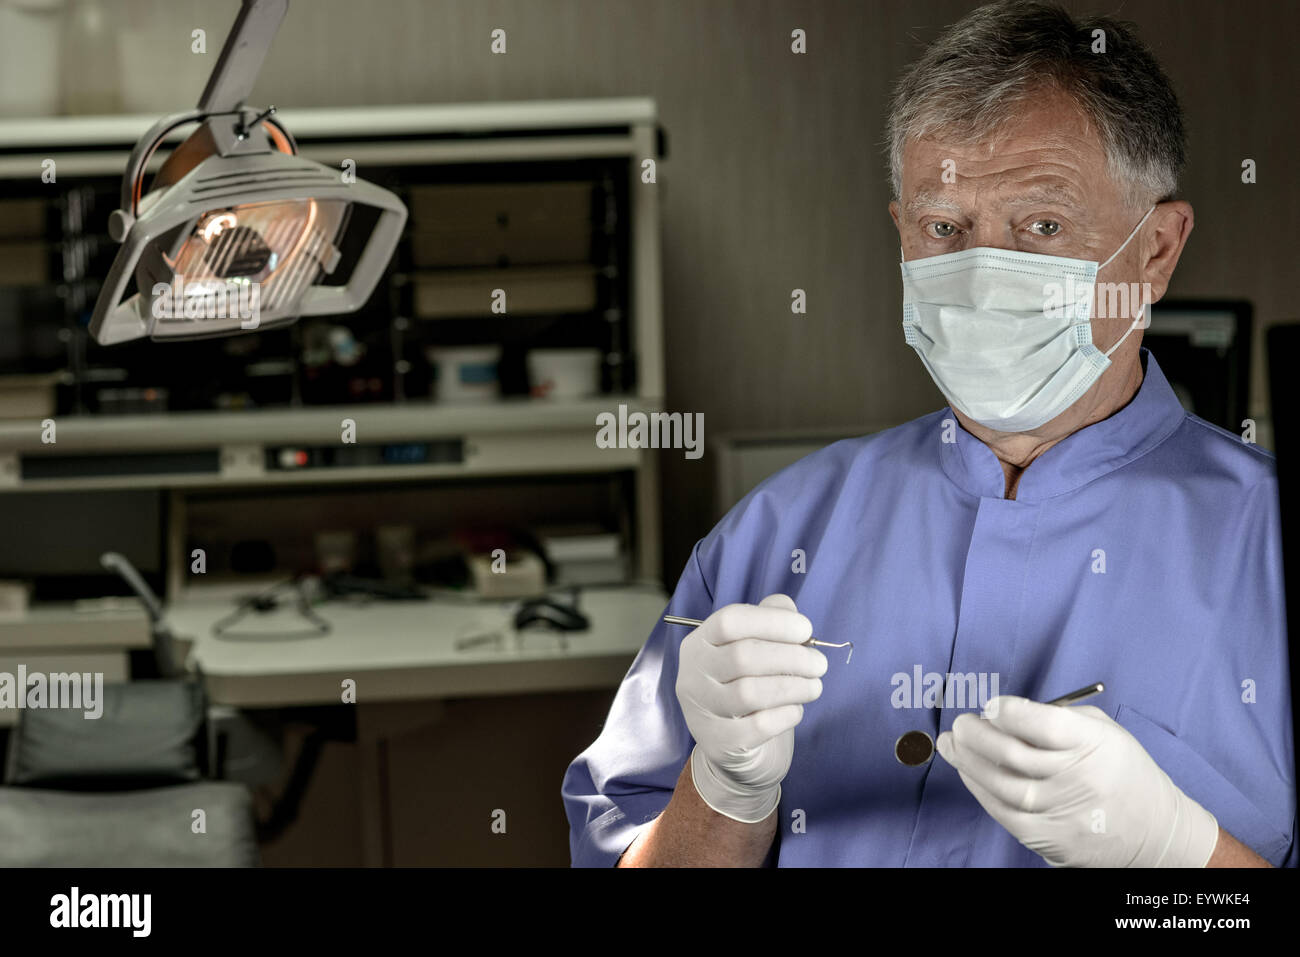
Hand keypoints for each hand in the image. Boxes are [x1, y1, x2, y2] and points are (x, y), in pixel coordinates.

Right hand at [674, 594, 826, 822]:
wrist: (732, 747)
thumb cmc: (747, 685)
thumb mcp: (753, 648)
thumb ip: (769, 620)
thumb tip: (790, 611)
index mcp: (699, 643)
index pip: (730, 620)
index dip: (772, 621)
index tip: (806, 629)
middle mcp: (692, 674)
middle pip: (744, 656)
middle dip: (792, 657)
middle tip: (819, 663)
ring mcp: (701, 711)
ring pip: (751, 692)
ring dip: (794, 686)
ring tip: (814, 686)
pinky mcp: (718, 742)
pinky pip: (758, 726)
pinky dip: (786, 715)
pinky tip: (795, 710)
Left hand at [935, 695, 1219, 866]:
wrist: (1155, 832)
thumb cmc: (1120, 770)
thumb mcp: (1102, 730)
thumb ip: (1057, 717)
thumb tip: (1004, 714)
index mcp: (1094, 743)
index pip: (1044, 725)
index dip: (1009, 712)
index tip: (992, 705)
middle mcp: (1077, 778)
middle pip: (1013, 754)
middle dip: (977, 734)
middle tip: (962, 723)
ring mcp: (1062, 812)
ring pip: (1001, 785)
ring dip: (967, 761)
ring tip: (952, 743)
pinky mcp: (1050, 837)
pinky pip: (1003, 812)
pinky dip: (979, 790)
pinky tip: (967, 773)